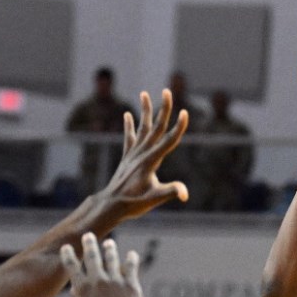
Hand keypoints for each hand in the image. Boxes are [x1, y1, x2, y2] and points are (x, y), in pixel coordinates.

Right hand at [60, 233, 144, 296]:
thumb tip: (77, 289)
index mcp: (82, 288)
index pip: (71, 266)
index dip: (68, 254)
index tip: (67, 247)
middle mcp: (97, 280)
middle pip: (92, 256)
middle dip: (89, 244)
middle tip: (88, 236)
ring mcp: (115, 281)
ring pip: (111, 258)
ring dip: (110, 249)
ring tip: (109, 244)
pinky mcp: (131, 285)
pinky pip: (131, 267)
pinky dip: (131, 258)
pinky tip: (132, 254)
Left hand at [97, 90, 189, 216]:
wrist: (111, 205)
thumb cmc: (134, 203)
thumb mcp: (155, 199)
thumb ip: (170, 192)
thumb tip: (184, 194)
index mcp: (151, 161)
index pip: (169, 140)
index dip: (179, 127)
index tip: (185, 112)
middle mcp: (142, 153)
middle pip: (156, 127)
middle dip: (163, 109)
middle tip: (167, 91)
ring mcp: (133, 154)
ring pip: (142, 128)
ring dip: (145, 111)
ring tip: (144, 94)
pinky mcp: (127, 158)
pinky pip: (129, 138)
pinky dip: (129, 126)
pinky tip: (127, 115)